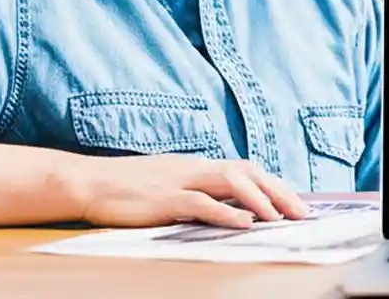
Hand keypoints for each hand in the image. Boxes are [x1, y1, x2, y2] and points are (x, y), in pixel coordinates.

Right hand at [69, 154, 310, 228]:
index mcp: (195, 166)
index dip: (272, 184)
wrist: (87, 182)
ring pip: (229, 181)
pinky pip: (200, 203)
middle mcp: (192, 168)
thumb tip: (225, 208)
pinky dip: (225, 213)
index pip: (244, 168)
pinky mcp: (163, 199)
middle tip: (301, 213)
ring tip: (280, 218)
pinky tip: (244, 223)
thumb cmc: (124, 189)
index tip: (294, 203)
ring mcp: (178, 181)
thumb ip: (194, 192)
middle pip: (246, 171)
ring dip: (259, 200)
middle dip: (277, 191)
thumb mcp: (166, 184)